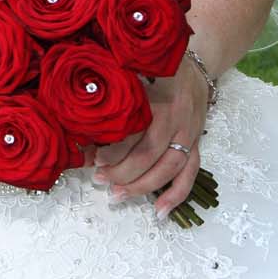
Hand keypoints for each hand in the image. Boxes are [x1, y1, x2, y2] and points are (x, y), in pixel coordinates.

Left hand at [93, 62, 208, 215]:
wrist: (197, 67)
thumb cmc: (157, 68)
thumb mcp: (133, 71)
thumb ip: (112, 92)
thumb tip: (80, 121)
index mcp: (157, 98)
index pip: (134, 130)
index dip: (112, 147)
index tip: (91, 156)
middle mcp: (175, 118)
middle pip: (148, 153)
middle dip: (121, 171)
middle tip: (98, 178)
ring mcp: (188, 134)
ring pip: (168, 168)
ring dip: (142, 186)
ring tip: (117, 195)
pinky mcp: (196, 144)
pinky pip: (190, 174)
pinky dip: (176, 195)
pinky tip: (159, 211)